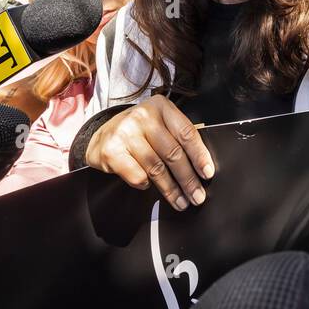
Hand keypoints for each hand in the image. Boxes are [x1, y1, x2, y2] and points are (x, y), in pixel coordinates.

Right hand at [84, 94, 214, 210]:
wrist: (101, 136)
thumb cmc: (138, 132)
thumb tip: (201, 167)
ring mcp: (125, 132)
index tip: (207, 173)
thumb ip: (177, 138)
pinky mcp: (111, 150)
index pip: (186, 133)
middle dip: (188, 179)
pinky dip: (145, 184)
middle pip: (173, 153)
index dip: (199, 155)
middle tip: (197, 196)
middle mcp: (143, 116)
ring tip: (180, 201)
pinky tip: (148, 185)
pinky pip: (137, 176)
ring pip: (156, 168)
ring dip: (171, 189)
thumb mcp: (159, 125)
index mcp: (161, 106)